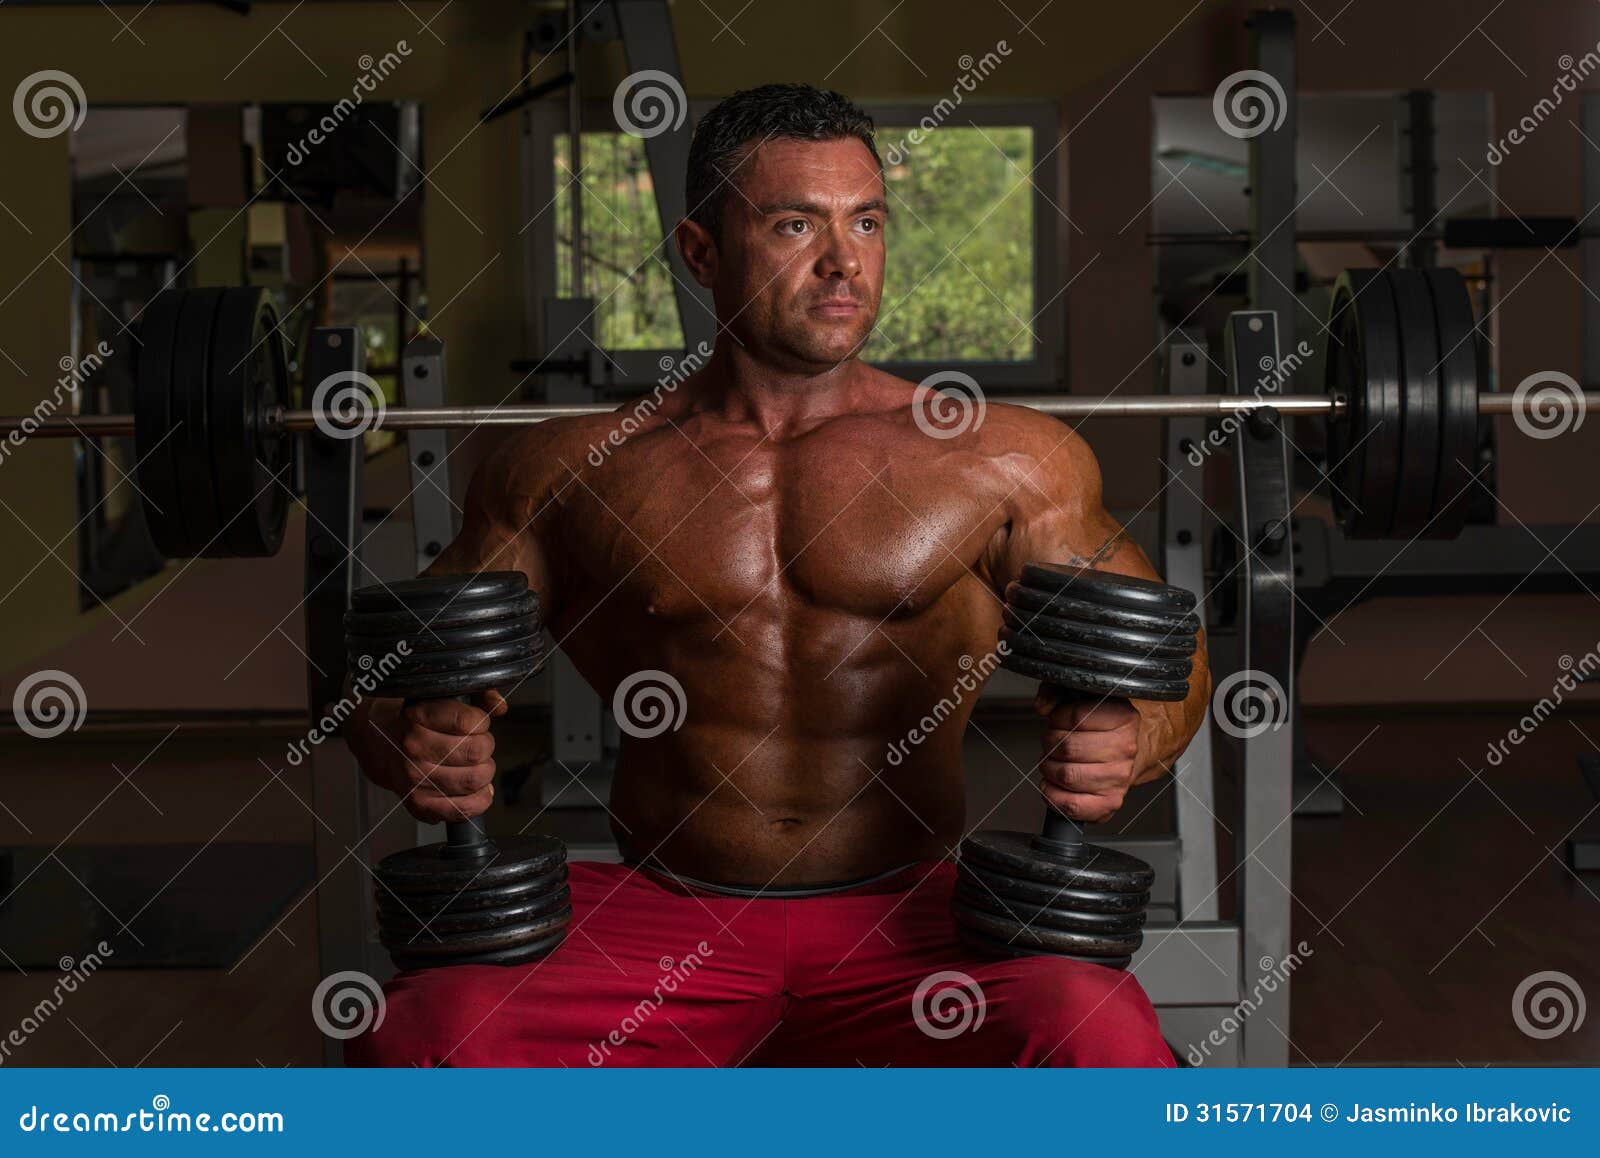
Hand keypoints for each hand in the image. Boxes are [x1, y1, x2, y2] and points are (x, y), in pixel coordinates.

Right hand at [347, 690, 508, 822]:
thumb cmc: (414, 717)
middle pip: (477, 751)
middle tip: (474, 743)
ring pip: (475, 780)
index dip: (481, 720)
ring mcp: (414, 778)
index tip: (475, 721)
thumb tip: (499, 705)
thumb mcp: (440, 695)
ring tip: (471, 763)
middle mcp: (412, 748)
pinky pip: (464, 809)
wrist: (376, 740)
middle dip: (485, 746)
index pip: (471, 722)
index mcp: (417, 716)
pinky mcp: (419, 804)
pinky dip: (478, 799)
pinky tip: (473, 787)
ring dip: (483, 771)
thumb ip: (476, 694)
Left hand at [1034, 687, 1141, 823]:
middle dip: (1049, 744)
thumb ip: (1057, 690)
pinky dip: (1053, 796)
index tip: (1057, 721)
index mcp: (1124, 717)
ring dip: (1049, 769)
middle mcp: (1126, 748)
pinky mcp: (1110, 803)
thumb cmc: (1099, 726)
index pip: (1076, 715)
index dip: (1057, 718)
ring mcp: (1120, 778)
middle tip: (1052, 744)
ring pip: (1066, 775)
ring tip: (1053, 763)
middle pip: (1068, 747)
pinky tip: (1053, 785)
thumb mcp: (1082, 696)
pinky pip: (1072, 805)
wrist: (1125, 753)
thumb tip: (1043, 705)